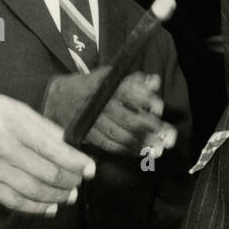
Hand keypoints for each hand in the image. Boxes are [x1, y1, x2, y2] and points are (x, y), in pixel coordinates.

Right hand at [0, 88, 93, 214]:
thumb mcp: (18, 109)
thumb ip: (44, 127)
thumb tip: (67, 144)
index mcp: (17, 126)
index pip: (56, 150)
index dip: (77, 163)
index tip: (90, 169)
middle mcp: (6, 149)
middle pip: (48, 174)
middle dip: (70, 181)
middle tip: (79, 181)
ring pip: (34, 191)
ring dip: (57, 197)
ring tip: (69, 195)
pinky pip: (14, 202)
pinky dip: (35, 208)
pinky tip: (49, 207)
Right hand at [44, 68, 177, 157]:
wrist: (59, 98)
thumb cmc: (93, 86)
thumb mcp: (111, 76)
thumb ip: (135, 80)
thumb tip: (155, 82)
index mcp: (105, 86)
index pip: (127, 92)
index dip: (145, 100)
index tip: (159, 108)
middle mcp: (99, 104)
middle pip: (126, 118)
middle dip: (149, 129)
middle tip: (168, 137)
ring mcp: (92, 121)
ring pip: (119, 135)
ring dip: (141, 143)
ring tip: (159, 149)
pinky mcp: (88, 135)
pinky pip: (108, 145)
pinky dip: (126, 150)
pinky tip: (141, 152)